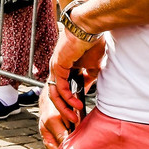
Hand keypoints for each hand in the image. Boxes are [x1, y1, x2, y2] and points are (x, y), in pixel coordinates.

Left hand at [40, 34, 104, 148]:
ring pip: (54, 94)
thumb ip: (89, 77)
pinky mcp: (58, 66)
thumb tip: (87, 88)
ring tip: (74, 117)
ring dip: (64, 107)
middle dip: (64, 110)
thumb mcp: (93, 65)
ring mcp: (55, 67)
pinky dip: (67, 98)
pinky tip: (76, 104)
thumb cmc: (92, 42)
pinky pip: (59, 88)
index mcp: (64, 67)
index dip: (70, 102)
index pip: (63, 89)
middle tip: (73, 121)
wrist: (89, 27)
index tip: (79, 112)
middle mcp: (57, 68)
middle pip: (55, 94)